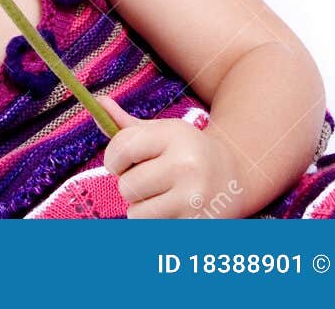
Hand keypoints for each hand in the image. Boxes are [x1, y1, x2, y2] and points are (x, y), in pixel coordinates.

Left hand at [96, 94, 240, 218]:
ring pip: (136, 214)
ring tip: (164, 197)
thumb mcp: (162, 133)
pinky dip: (157, 225)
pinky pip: (153, 231)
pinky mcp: (197, 225)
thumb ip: (127, 125)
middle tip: (152, 181)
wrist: (236, 177)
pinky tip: (175, 212)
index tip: (121, 163)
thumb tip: (98, 102)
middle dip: (131, 186)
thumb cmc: (186, 153)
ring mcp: (194, 197)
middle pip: (126, 186)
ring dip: (142, 210)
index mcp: (175, 135)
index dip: (113, 159)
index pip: (122, 147)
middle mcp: (186, 165)